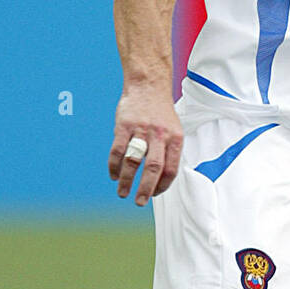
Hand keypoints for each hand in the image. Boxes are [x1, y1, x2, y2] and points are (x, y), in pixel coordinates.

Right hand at [108, 83, 183, 204]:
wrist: (148, 85)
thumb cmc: (161, 113)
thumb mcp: (174, 131)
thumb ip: (169, 153)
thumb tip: (162, 180)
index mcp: (175, 139)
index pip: (171, 169)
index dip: (163, 185)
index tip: (155, 194)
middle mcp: (160, 135)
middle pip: (153, 168)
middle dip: (146, 189)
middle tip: (140, 202)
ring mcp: (141, 130)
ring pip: (133, 161)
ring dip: (126, 180)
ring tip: (123, 193)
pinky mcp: (124, 125)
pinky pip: (118, 150)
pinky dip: (114, 166)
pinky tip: (114, 175)